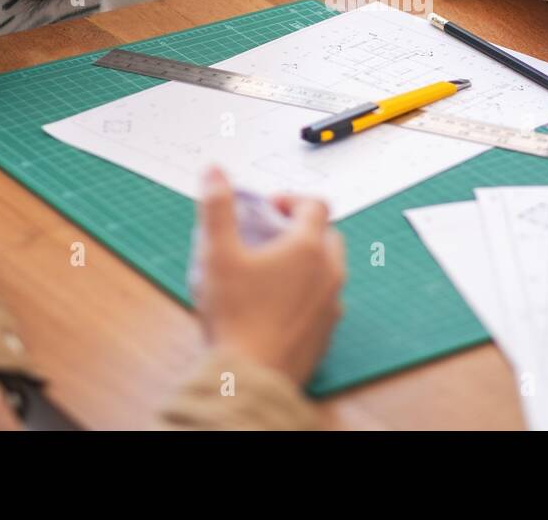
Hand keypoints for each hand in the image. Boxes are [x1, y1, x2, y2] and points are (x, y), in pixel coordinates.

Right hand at [194, 169, 344, 385]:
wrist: (252, 376)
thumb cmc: (235, 316)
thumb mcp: (217, 255)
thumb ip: (217, 208)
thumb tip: (215, 171)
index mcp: (307, 247)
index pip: (315, 205)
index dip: (291, 200)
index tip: (268, 209)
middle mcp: (329, 271)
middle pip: (327, 234)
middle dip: (301, 229)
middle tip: (269, 238)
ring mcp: (333, 302)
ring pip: (329, 267)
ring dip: (307, 261)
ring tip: (272, 272)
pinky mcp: (328, 329)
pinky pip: (325, 299)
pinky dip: (309, 292)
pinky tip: (278, 304)